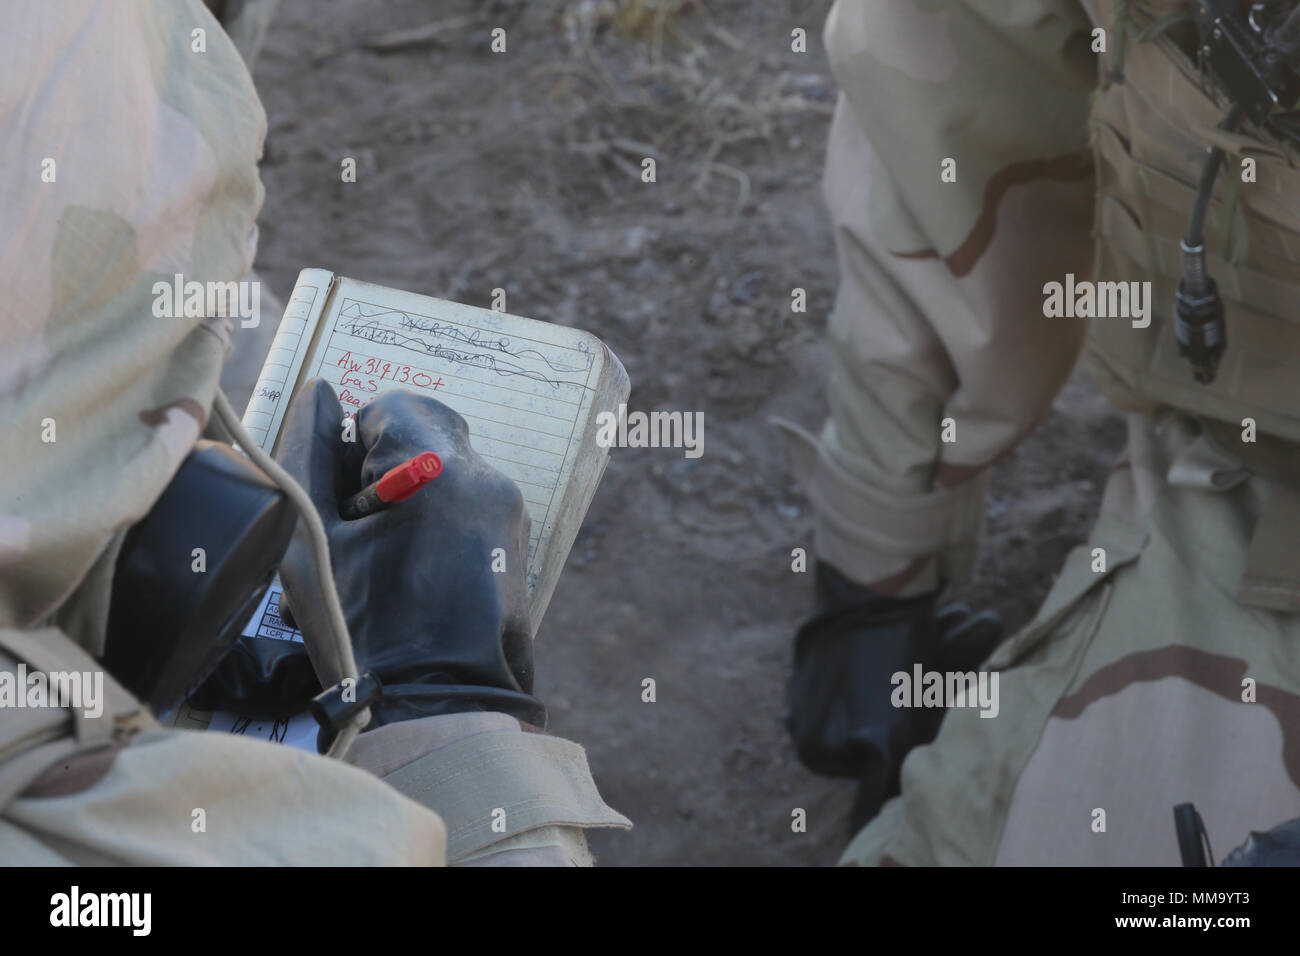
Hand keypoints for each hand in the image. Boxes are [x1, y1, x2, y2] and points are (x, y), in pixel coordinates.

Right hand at [275, 378, 541, 728]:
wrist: (438, 706)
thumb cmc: (364, 625)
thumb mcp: (314, 536)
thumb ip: (310, 452)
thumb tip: (318, 393)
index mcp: (438, 469)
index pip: (395, 406)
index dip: (357, 440)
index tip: (344, 494)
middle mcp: (487, 480)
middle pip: (427, 435)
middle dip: (386, 466)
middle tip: (358, 524)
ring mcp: (510, 513)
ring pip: (449, 472)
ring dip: (412, 495)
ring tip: (384, 558)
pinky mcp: (516, 543)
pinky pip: (470, 506)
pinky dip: (439, 522)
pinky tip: (413, 574)